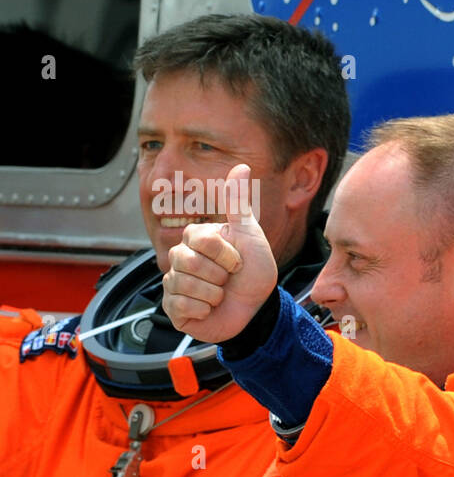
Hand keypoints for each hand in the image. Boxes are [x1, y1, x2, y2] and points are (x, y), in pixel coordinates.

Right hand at [161, 164, 277, 342]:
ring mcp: (174, 283)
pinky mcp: (173, 308)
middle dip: (219, 275)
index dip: (227, 255)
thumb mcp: (249, 234)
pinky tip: (209, 309)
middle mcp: (180, 258)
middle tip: (228, 279)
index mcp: (195, 238)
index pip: (202, 240)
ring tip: (220, 294)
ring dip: (213, 295)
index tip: (237, 261)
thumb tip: (241, 166)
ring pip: (186, 285)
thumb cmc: (253, 271)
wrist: (258, 308)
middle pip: (189, 263)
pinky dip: (203, 310)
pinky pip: (181, 307)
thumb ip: (238, 203)